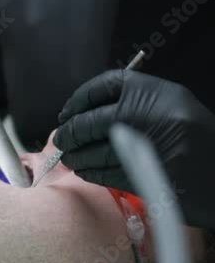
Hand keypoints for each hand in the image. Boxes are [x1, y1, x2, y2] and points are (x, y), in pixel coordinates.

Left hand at [55, 70, 214, 229]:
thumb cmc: (199, 140)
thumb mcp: (173, 107)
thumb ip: (136, 103)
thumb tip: (86, 110)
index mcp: (157, 92)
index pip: (106, 85)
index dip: (80, 98)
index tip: (69, 111)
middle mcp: (150, 115)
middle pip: (92, 121)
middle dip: (71, 132)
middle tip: (63, 139)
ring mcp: (149, 147)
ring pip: (96, 150)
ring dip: (78, 156)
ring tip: (70, 158)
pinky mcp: (148, 177)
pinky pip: (108, 174)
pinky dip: (92, 173)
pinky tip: (87, 172)